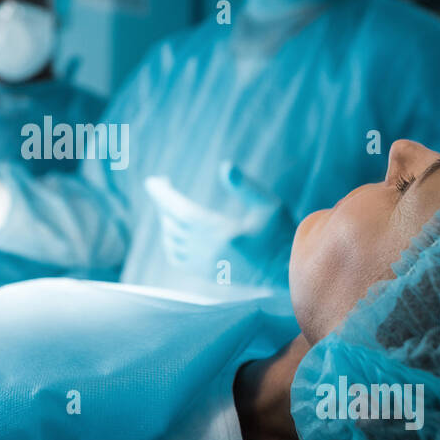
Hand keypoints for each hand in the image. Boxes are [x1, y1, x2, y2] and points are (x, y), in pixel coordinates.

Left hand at [146, 162, 292, 273]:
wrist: (287, 272)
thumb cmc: (282, 234)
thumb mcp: (269, 205)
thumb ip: (246, 186)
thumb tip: (224, 165)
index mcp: (223, 233)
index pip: (181, 211)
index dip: (163, 195)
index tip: (152, 180)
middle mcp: (209, 251)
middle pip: (172, 223)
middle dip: (162, 202)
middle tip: (161, 184)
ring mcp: (206, 265)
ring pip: (171, 241)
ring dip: (165, 221)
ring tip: (168, 203)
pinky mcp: (208, 274)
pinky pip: (177, 259)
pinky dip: (169, 243)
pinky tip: (173, 230)